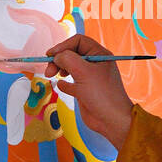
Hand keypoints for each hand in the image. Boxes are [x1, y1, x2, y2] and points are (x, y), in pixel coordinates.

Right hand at [44, 34, 133, 149]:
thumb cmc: (102, 94)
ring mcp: (90, 78)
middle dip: (59, 59)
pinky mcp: (85, 91)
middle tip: (49, 70)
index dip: (63, 46)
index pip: (78, 41)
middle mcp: (95, 64)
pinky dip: (64, 83)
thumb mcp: (83, 71)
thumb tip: (56, 56)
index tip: (50, 55)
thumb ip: (67, 58)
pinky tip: (62, 86)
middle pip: (72, 54)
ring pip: (70, 67)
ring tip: (52, 75)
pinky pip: (71, 82)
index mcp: (100, 55)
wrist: (111, 120)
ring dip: (60, 69)